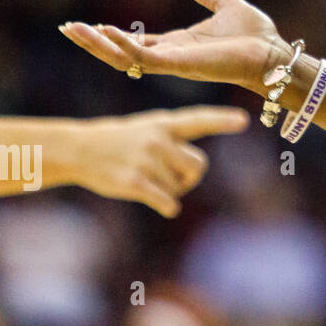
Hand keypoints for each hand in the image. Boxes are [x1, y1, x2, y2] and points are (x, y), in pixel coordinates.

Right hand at [59, 0, 286, 92]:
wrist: (274, 52)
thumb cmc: (255, 36)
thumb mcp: (225, 6)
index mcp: (178, 44)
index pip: (135, 42)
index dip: (111, 35)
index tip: (86, 25)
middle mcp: (171, 56)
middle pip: (122, 52)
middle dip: (94, 43)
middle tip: (67, 29)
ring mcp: (175, 62)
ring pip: (127, 57)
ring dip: (100, 45)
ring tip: (74, 30)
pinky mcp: (184, 64)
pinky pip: (147, 58)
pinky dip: (127, 46)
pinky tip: (108, 33)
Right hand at [65, 105, 249, 217]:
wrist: (80, 149)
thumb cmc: (122, 140)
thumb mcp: (149, 128)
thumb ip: (176, 140)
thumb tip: (196, 169)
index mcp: (165, 123)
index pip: (199, 120)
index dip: (222, 121)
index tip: (244, 120)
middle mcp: (158, 140)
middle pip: (198, 166)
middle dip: (189, 177)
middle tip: (170, 176)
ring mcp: (146, 161)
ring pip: (180, 187)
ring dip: (170, 190)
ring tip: (148, 179)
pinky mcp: (134, 183)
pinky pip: (167, 201)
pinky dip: (168, 206)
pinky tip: (162, 204)